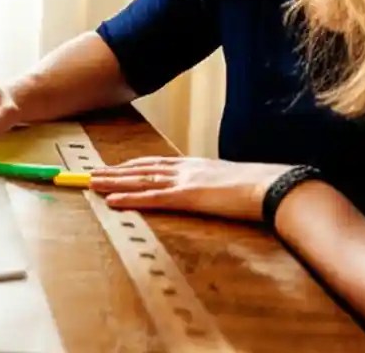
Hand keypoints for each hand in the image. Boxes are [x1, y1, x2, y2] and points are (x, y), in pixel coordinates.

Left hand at [91, 157, 292, 221]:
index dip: (133, 165)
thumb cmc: (258, 187)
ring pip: (141, 180)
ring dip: (114, 182)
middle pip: (142, 169)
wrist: (272, 186)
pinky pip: (152, 198)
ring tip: (91, 183)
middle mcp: (185, 169)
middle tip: (91, 173)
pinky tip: (112, 200)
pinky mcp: (188, 197)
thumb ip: (214, 184)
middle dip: (115, 171)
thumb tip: (211, 190)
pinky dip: (130, 198)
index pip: (157, 163)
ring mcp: (185, 181)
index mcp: (195, 165)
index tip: (116, 166)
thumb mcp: (230, 182)